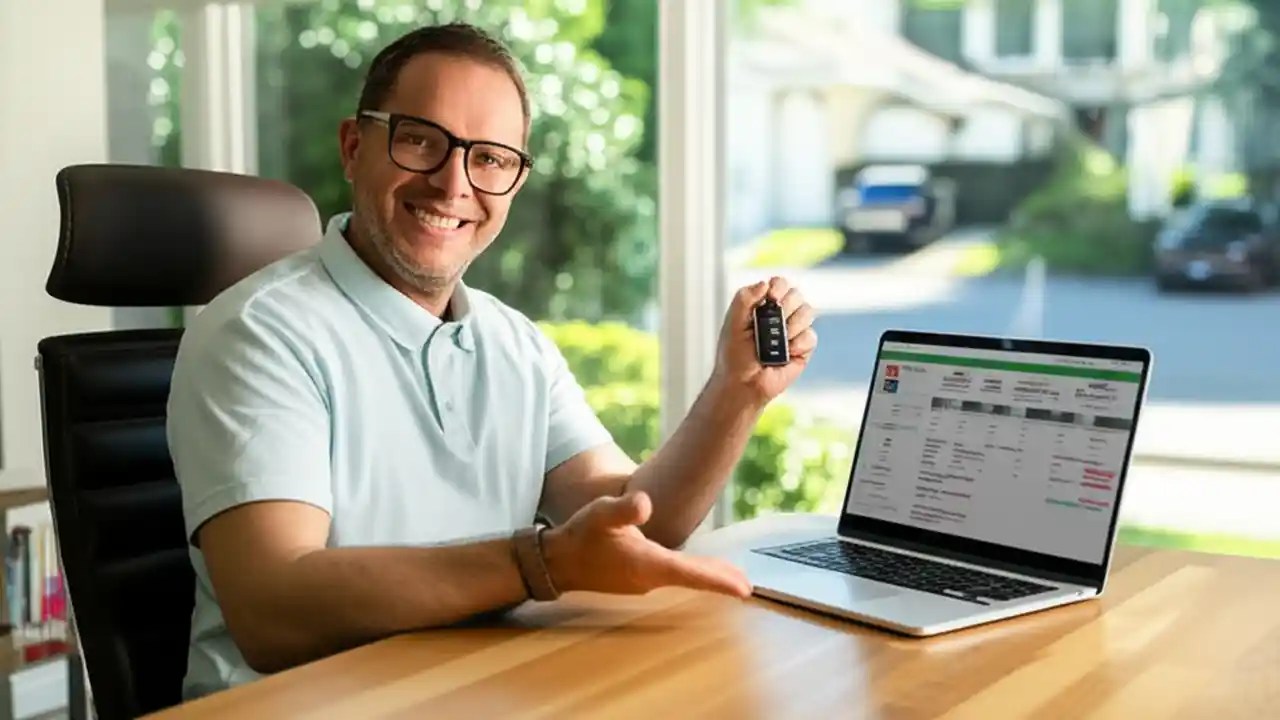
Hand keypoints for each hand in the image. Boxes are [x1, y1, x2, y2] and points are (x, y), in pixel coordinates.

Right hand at [540, 491, 751, 598]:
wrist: (556, 561)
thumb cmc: (580, 535)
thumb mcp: (600, 514)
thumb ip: (623, 509)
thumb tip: (645, 505)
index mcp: (646, 564)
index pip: (690, 573)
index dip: (719, 580)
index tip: (744, 589)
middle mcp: (648, 579)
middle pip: (692, 579)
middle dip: (719, 580)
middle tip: (747, 586)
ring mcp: (642, 582)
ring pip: (682, 578)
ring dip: (705, 576)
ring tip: (729, 576)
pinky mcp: (635, 579)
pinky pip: (670, 577)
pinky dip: (688, 574)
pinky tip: (693, 569)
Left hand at [713, 276, 817, 404]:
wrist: (743, 385)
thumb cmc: (734, 356)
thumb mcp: (732, 323)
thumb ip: (744, 298)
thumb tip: (764, 283)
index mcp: (763, 305)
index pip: (780, 284)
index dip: (779, 286)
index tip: (772, 297)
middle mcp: (781, 315)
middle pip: (796, 295)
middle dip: (785, 308)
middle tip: (771, 325)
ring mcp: (794, 331)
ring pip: (807, 312)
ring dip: (792, 325)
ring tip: (777, 342)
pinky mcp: (803, 348)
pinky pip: (811, 336)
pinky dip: (798, 344)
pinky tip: (786, 354)